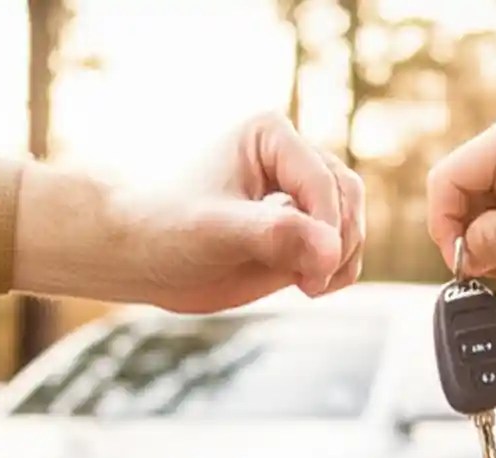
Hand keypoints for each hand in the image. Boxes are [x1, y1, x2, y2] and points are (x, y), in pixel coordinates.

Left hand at [14, 112, 363, 312]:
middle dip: (339, 242)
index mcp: (270, 135)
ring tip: (308, 285)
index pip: (323, 180)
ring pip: (352, 220)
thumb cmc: (167, 233)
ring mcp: (299, 193)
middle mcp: (291, 156)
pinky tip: (308, 286)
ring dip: (343, 258)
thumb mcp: (216, 232)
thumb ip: (274, 235)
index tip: (310, 276)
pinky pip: (343, 246)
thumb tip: (331, 249)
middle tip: (310, 283)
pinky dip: (337, 270)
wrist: (143, 259)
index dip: (326, 229)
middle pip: (347, 196)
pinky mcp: (301, 227)